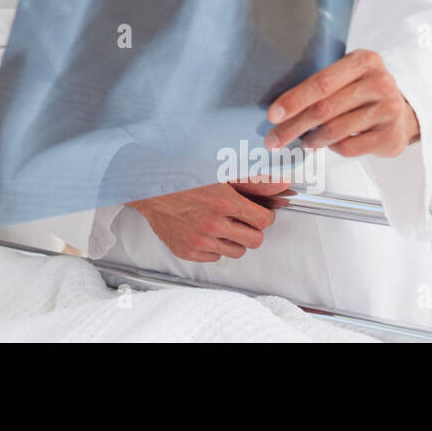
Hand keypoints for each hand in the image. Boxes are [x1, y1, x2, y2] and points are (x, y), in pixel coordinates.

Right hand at [125, 179, 293, 262]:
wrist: (147, 187)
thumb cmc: (182, 176)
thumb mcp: (220, 172)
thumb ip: (254, 181)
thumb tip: (284, 185)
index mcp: (223, 202)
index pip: (264, 221)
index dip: (264, 216)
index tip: (257, 211)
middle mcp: (211, 224)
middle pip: (254, 241)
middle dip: (252, 229)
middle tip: (240, 218)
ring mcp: (198, 241)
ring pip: (236, 252)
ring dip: (233, 239)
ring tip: (220, 223)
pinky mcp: (187, 252)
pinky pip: (214, 257)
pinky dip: (213, 246)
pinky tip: (203, 230)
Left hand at [265, 48, 420, 157]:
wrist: (402, 111)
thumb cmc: (362, 91)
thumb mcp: (348, 74)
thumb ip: (321, 82)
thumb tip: (278, 108)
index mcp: (365, 61)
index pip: (322, 82)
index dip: (294, 99)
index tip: (272, 114)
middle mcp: (380, 83)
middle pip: (325, 109)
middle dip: (293, 126)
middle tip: (272, 140)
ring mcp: (389, 110)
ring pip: (335, 131)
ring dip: (311, 140)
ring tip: (301, 142)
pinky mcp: (392, 136)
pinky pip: (349, 148)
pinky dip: (332, 148)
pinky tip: (327, 145)